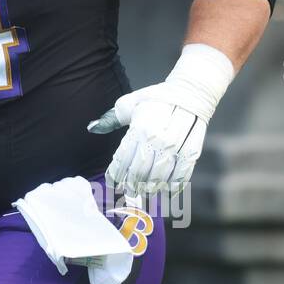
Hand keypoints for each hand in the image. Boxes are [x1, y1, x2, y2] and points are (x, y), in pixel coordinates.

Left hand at [87, 84, 206, 198]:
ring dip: (150, 188)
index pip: (122, 160)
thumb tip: (92, 127)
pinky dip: (173, 187)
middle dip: (131, 185)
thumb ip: (111, 119)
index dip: (115, 175)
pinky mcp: (191, 152)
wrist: (191, 92)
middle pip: (139, 173)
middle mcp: (157, 140)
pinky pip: (181, 176)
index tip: (112, 182)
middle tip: (128, 191)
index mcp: (139, 128)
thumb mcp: (129, 103)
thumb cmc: (157, 98)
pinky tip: (166, 190)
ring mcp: (175, 148)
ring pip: (159, 178)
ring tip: (145, 191)